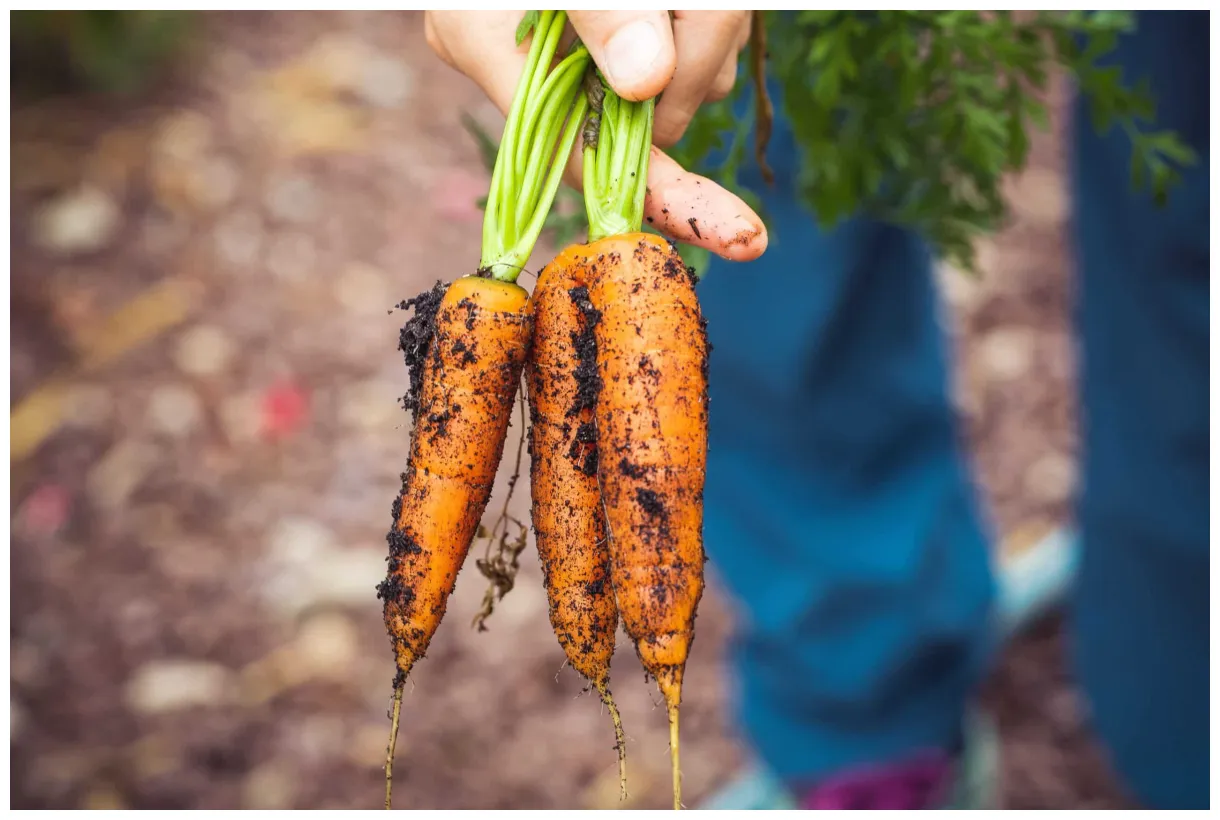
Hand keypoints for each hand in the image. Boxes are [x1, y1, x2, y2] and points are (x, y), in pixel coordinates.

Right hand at [426, 10, 766, 261]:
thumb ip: (598, 7)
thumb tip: (646, 81)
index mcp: (484, 42)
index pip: (582, 158)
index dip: (663, 196)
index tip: (737, 233)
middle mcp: (531, 60)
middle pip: (650, 115)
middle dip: (699, 56)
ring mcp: (583, 48)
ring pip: (687, 79)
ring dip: (712, 24)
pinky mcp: (627, 30)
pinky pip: (697, 47)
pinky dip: (712, 16)